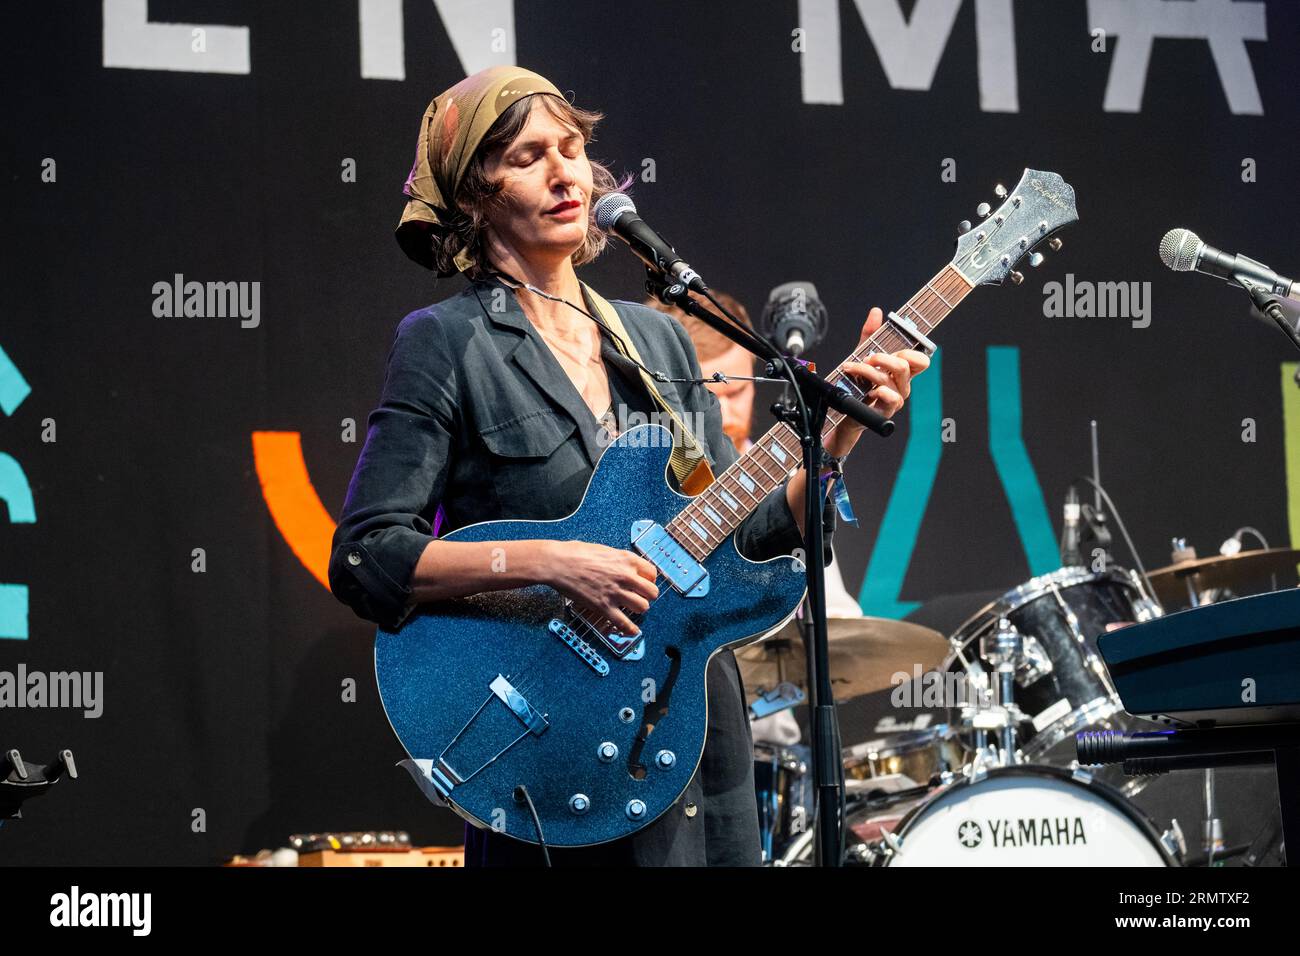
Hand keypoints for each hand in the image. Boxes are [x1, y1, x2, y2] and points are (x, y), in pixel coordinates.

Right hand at [544, 541, 658, 636]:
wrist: (558, 563)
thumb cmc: (575, 553)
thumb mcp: (604, 550)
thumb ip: (619, 560)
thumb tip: (625, 567)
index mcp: (626, 559)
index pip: (652, 573)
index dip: (649, 579)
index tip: (644, 583)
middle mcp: (625, 576)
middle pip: (652, 592)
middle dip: (647, 596)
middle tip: (640, 596)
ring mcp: (615, 592)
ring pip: (643, 607)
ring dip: (638, 609)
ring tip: (632, 608)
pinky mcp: (603, 606)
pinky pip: (624, 623)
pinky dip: (630, 629)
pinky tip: (632, 630)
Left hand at [824, 307, 930, 458]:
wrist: (846, 412)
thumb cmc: (858, 385)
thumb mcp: (862, 355)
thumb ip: (870, 334)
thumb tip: (876, 312)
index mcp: (902, 372)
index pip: (921, 360)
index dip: (910, 352)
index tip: (892, 349)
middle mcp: (902, 385)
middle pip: (904, 366)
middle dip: (882, 358)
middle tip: (867, 358)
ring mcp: (896, 399)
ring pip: (889, 378)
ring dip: (866, 371)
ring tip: (851, 368)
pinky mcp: (887, 411)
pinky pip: (890, 397)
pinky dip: (877, 391)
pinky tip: (867, 391)